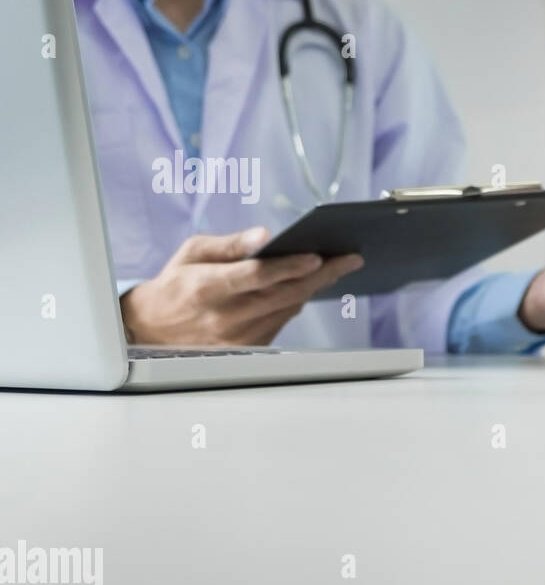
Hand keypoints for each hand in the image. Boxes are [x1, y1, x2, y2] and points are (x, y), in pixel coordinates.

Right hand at [120, 227, 363, 345]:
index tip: (318, 255)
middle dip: (322, 274)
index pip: (255, 277)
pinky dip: (298, 301)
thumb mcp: (192, 252)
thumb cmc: (177, 283)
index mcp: (206, 288)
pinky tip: (312, 284)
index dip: (289, 266)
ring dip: (315, 287)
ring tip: (339, 266)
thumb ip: (229, 245)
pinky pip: (283, 321)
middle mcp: (224, 317)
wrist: (154, 329)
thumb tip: (263, 236)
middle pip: (284, 294)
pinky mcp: (248, 348)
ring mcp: (238, 337)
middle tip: (350, 258)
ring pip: (288, 308)